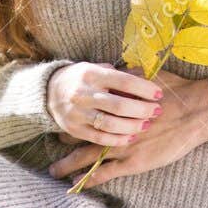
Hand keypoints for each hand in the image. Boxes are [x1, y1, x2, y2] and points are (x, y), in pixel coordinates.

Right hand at [46, 62, 162, 145]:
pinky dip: (117, 139)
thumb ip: (117, 74)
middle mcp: (84, 94)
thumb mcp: (95, 68)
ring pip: (110, 124)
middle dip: (142, 109)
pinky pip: (99, 138)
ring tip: (146, 125)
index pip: (124, 81)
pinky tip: (130, 137)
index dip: (144, 89)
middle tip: (157, 111)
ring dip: (132, 126)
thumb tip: (145, 75)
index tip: (159, 94)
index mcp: (92, 74)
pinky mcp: (75, 129)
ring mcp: (78, 113)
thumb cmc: (80, 78)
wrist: (48, 91)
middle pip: (119, 105)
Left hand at [48, 70, 207, 187]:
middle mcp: (112, 125)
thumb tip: (116, 69)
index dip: (75, 117)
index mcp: (114, 104)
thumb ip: (128, 77)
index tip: (63, 120)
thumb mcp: (148, 76)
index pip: (88, 112)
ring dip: (69, 165)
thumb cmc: (174, 91)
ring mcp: (121, 145)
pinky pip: (105, 174)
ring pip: (87, 158)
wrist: (194, 112)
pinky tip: (77, 185)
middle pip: (81, 134)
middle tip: (51, 146)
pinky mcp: (132, 163)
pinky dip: (90, 179)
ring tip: (54, 172)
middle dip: (65, 140)